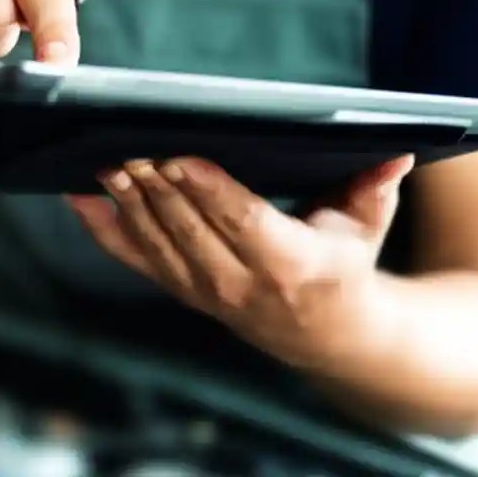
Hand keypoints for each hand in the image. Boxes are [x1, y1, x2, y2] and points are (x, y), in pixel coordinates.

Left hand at [66, 156, 415, 368]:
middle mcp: (242, 284)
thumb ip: (377, 186)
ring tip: (106, 160)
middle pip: (189, 228)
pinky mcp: (184, 290)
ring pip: (158, 243)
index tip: (177, 157)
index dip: (207, 189)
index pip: (241, 221)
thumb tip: (396, 151)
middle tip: (128, 142)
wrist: (327, 336)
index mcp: (290, 263)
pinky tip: (81, 197)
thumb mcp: (369, 225)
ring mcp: (207, 292)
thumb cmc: (346, 265)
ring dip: (128, 202)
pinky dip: (105, 229)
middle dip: (156, 185)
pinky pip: (136, 259)